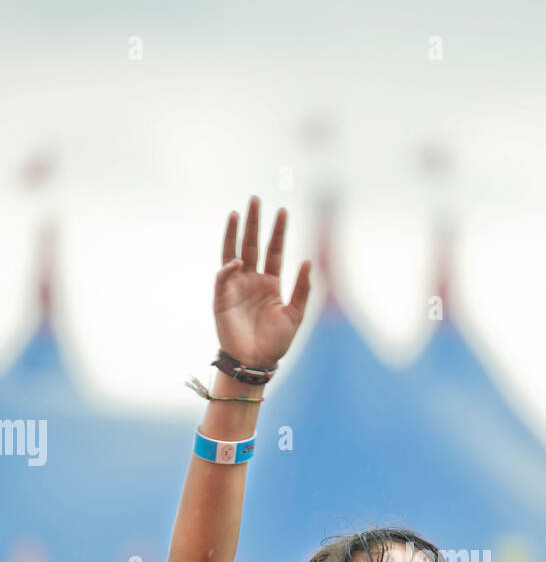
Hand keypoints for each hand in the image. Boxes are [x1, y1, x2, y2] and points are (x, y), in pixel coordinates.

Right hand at [214, 198, 310, 366]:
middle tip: (255, 199)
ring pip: (233, 252)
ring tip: (236, 213)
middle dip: (254, 222)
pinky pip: (223, 278)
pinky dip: (228, 268)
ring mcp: (236, 286)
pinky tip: (237, 261)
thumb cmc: (276, 342)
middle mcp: (252, 279)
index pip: (274, 250)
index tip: (283, 211)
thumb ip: (302, 289)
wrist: (256, 362)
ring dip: (234, 233)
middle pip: (252, 244)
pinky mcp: (221, 298)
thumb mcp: (295, 314)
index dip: (278, 231)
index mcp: (270, 282)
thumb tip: (308, 261)